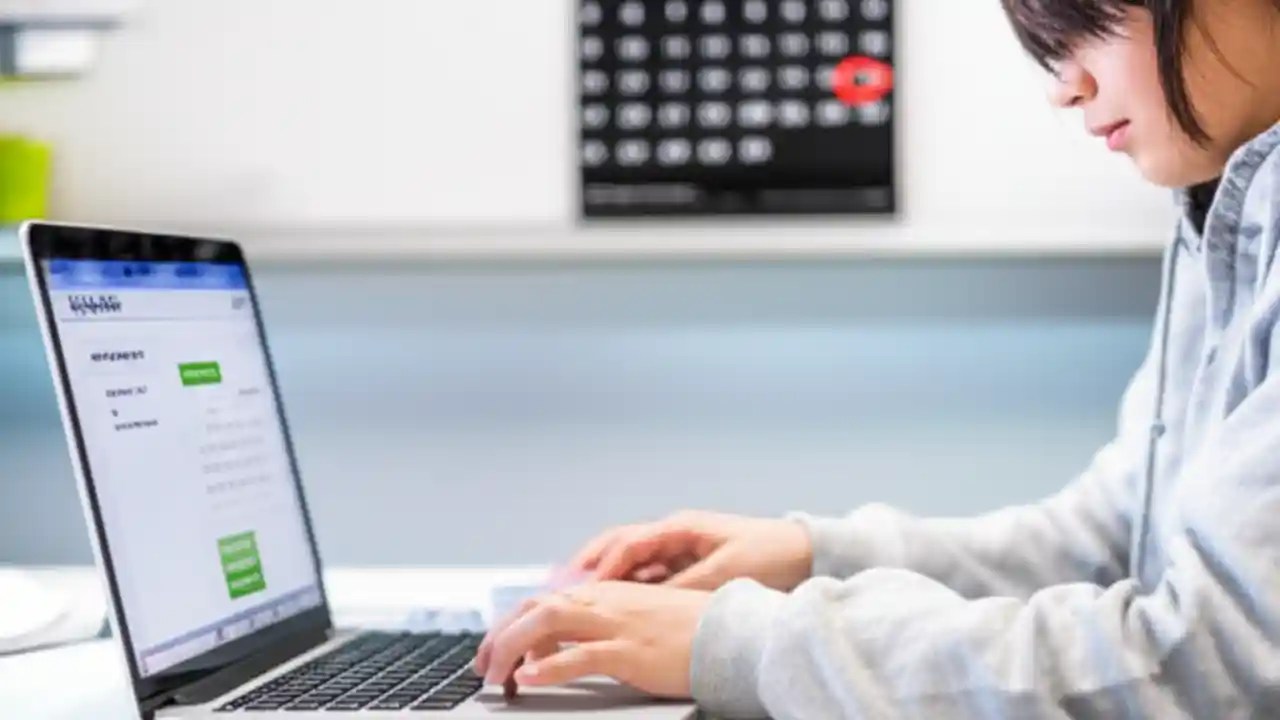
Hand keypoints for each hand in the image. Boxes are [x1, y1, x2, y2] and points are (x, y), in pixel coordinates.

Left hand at [473, 582, 709, 697]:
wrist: (732, 632)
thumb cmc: (693, 628)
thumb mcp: (641, 618)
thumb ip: (605, 624)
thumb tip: (568, 645)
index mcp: (607, 592)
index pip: (545, 599)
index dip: (513, 622)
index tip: (496, 646)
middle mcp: (605, 601)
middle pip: (535, 607)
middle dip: (500, 635)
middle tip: (483, 666)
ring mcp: (615, 624)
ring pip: (546, 624)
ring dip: (511, 649)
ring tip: (495, 677)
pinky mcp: (629, 651)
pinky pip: (578, 657)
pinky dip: (547, 668)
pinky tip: (528, 679)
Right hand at [572, 510, 812, 591]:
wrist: (803, 552)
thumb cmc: (770, 553)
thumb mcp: (725, 571)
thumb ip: (683, 585)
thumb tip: (647, 600)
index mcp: (680, 527)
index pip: (628, 544)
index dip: (602, 567)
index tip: (583, 589)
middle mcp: (673, 534)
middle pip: (617, 545)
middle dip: (586, 564)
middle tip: (558, 585)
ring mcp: (677, 548)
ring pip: (628, 560)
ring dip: (602, 576)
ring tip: (575, 597)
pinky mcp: (685, 565)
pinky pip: (645, 574)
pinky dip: (625, 586)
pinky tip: (613, 604)